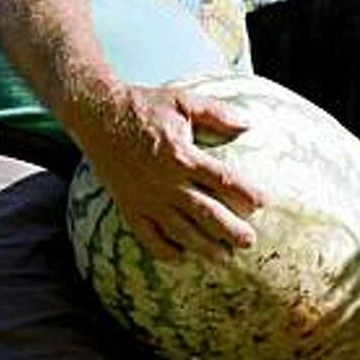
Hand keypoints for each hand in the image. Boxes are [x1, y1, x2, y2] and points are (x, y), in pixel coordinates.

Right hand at [77, 83, 262, 262]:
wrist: (98, 114)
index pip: (221, 179)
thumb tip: (249, 124)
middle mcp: (166, 181)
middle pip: (205, 212)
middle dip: (229, 229)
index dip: (244, 192)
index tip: (262, 204)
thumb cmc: (144, 105)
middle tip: (249, 242)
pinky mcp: (129, 206)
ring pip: (180, 229)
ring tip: (223, 258)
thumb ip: (218, 113)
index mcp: (182, 155)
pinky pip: (147, 235)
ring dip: (203, 246)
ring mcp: (147, 197)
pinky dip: (163, 249)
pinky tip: (180, 257)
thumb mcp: (183, 100)